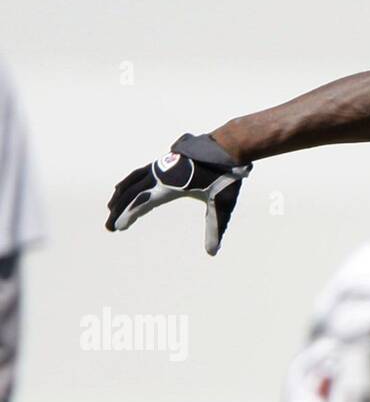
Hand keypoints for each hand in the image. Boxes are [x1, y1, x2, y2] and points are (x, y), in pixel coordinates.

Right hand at [105, 132, 251, 255]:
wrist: (229, 147)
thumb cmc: (226, 176)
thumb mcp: (222, 205)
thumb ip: (215, 228)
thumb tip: (212, 253)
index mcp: (171, 184)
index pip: (142, 201)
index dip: (128, 214)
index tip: (117, 226)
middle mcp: (162, 173)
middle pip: (132, 192)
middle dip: (119, 210)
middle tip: (109, 227)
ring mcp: (163, 166)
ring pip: (134, 181)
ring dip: (122, 196)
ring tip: (111, 208)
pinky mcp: (166, 162)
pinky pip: (141, 173)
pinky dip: (130, 183)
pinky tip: (126, 189)